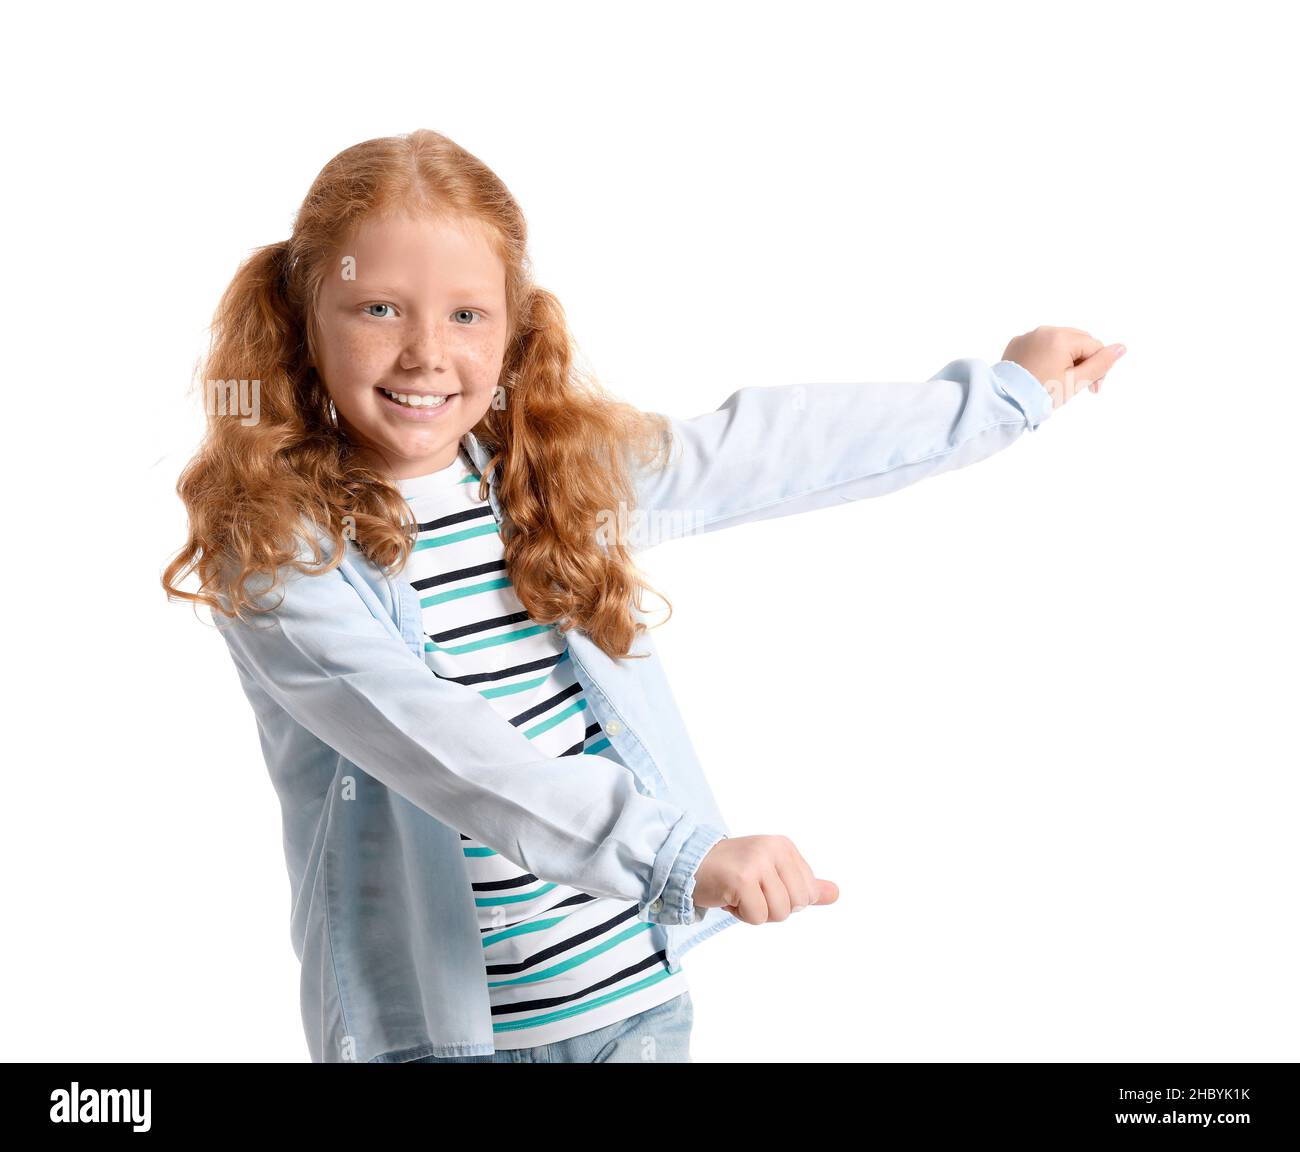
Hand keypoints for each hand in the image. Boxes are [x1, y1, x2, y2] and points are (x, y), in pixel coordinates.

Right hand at [692, 834, 838, 923]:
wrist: (690, 864)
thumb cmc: (732, 872)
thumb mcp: (772, 873)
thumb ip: (804, 884)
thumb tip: (835, 894)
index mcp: (785, 846)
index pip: (809, 893)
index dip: (786, 899)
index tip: (763, 886)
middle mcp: (774, 849)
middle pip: (798, 904)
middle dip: (773, 908)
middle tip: (751, 892)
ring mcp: (758, 863)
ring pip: (779, 913)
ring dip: (756, 913)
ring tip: (739, 894)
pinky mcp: (742, 879)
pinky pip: (758, 917)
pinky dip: (742, 916)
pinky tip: (729, 898)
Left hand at [1001, 326, 1126, 408]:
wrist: (1004, 403)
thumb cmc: (1041, 395)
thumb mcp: (1076, 382)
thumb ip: (1101, 364)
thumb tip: (1122, 347)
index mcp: (1061, 337)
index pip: (1094, 347)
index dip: (1098, 368)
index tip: (1093, 389)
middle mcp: (1045, 330)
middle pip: (1078, 340)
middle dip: (1083, 360)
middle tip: (1077, 385)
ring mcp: (1029, 336)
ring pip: (1060, 341)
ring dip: (1066, 357)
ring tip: (1058, 380)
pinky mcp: (1017, 343)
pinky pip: (1041, 344)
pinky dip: (1047, 355)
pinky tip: (1043, 373)